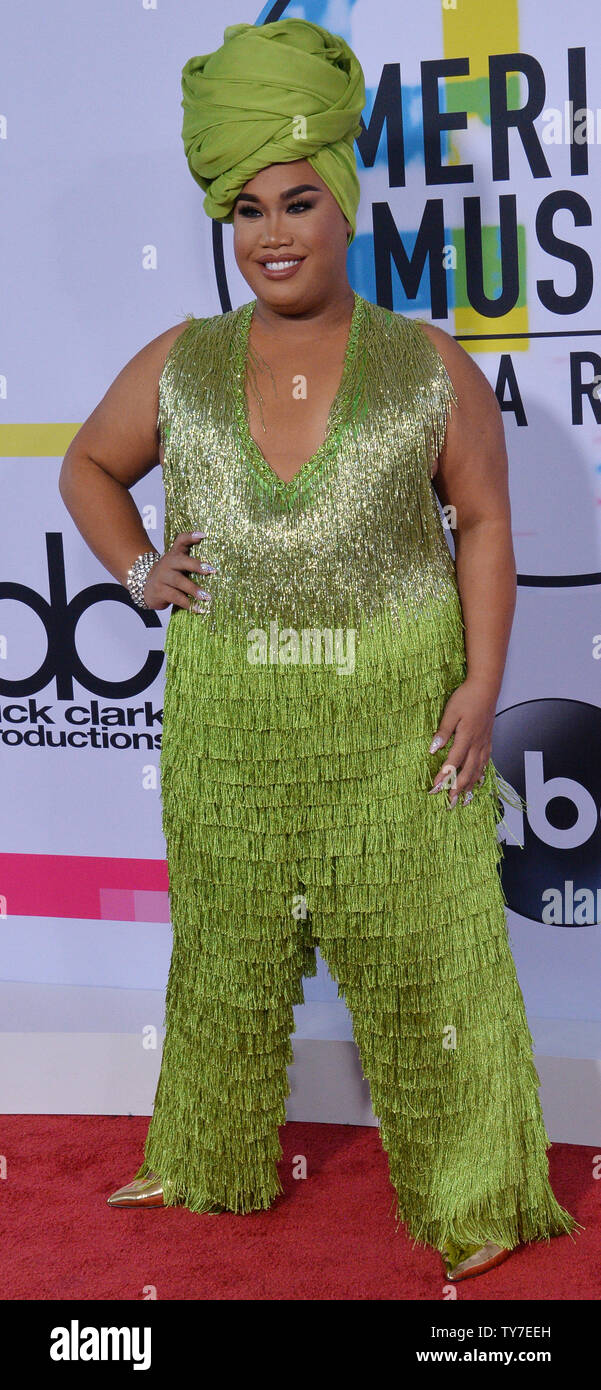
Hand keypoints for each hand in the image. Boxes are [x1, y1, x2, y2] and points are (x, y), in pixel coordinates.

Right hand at [142, 531, 215, 610]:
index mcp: (175, 554)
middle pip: (182, 561)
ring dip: (194, 589)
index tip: (204, 535)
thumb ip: (192, 562)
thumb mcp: (178, 565)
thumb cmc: (170, 574)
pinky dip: (188, 604)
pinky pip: (175, 597)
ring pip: (179, 581)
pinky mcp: (159, 591)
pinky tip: (199, 609)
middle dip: (197, 565)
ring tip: (207, 597)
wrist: (145, 586)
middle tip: (212, 571)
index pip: (181, 540)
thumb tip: (214, 567)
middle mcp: (168, 563)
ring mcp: (162, 577)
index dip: (191, 536)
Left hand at [428, 677, 496, 806]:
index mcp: (466, 736)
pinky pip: (485, 762)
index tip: (435, 789)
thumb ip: (443, 731)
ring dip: (469, 786)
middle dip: (457, 788)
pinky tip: (477, 782)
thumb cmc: (467, 697)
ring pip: (478, 770)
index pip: (453, 762)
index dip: (444, 777)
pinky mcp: (488, 740)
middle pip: (468, 771)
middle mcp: (477, 743)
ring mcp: (484, 743)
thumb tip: (434, 748)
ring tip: (462, 799)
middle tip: (449, 803)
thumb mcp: (450, 712)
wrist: (486, 687)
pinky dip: (480, 775)